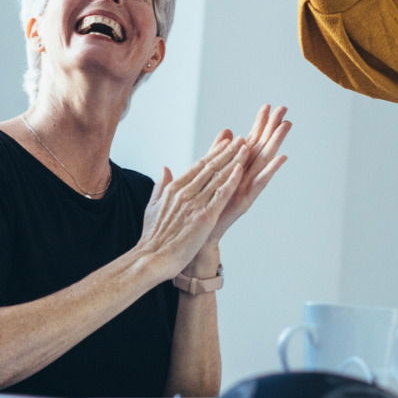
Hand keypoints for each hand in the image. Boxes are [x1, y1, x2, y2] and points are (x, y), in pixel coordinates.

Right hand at [136, 138, 248, 279]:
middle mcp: (185, 192)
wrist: (152, 258)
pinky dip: (231, 180)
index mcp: (174, 188)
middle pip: (210, 167)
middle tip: (240, 139)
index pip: (198, 165)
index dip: (214, 152)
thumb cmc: (152, 237)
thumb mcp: (153, 206)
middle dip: (227, 151)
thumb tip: (165, 168)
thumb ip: (161, 185)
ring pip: (218, 177)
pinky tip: (240, 169)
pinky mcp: (204, 216)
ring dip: (233, 161)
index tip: (225, 142)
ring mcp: (195, 203)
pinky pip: (221, 194)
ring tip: (245, 148)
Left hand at [186, 105, 290, 274]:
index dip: (258, 124)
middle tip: (283, 108)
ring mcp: (246, 188)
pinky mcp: (244, 201)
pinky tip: (281, 157)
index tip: (268, 106)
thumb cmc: (201, 210)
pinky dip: (271, 170)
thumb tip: (226, 131)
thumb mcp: (207, 175)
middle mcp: (244, 178)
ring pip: (264, 160)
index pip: (250, 141)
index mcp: (235, 170)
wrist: (196, 239)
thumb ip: (216, 153)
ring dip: (276, 142)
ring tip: (286, 125)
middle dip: (271, 127)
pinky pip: (259, 183)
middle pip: (261, 147)